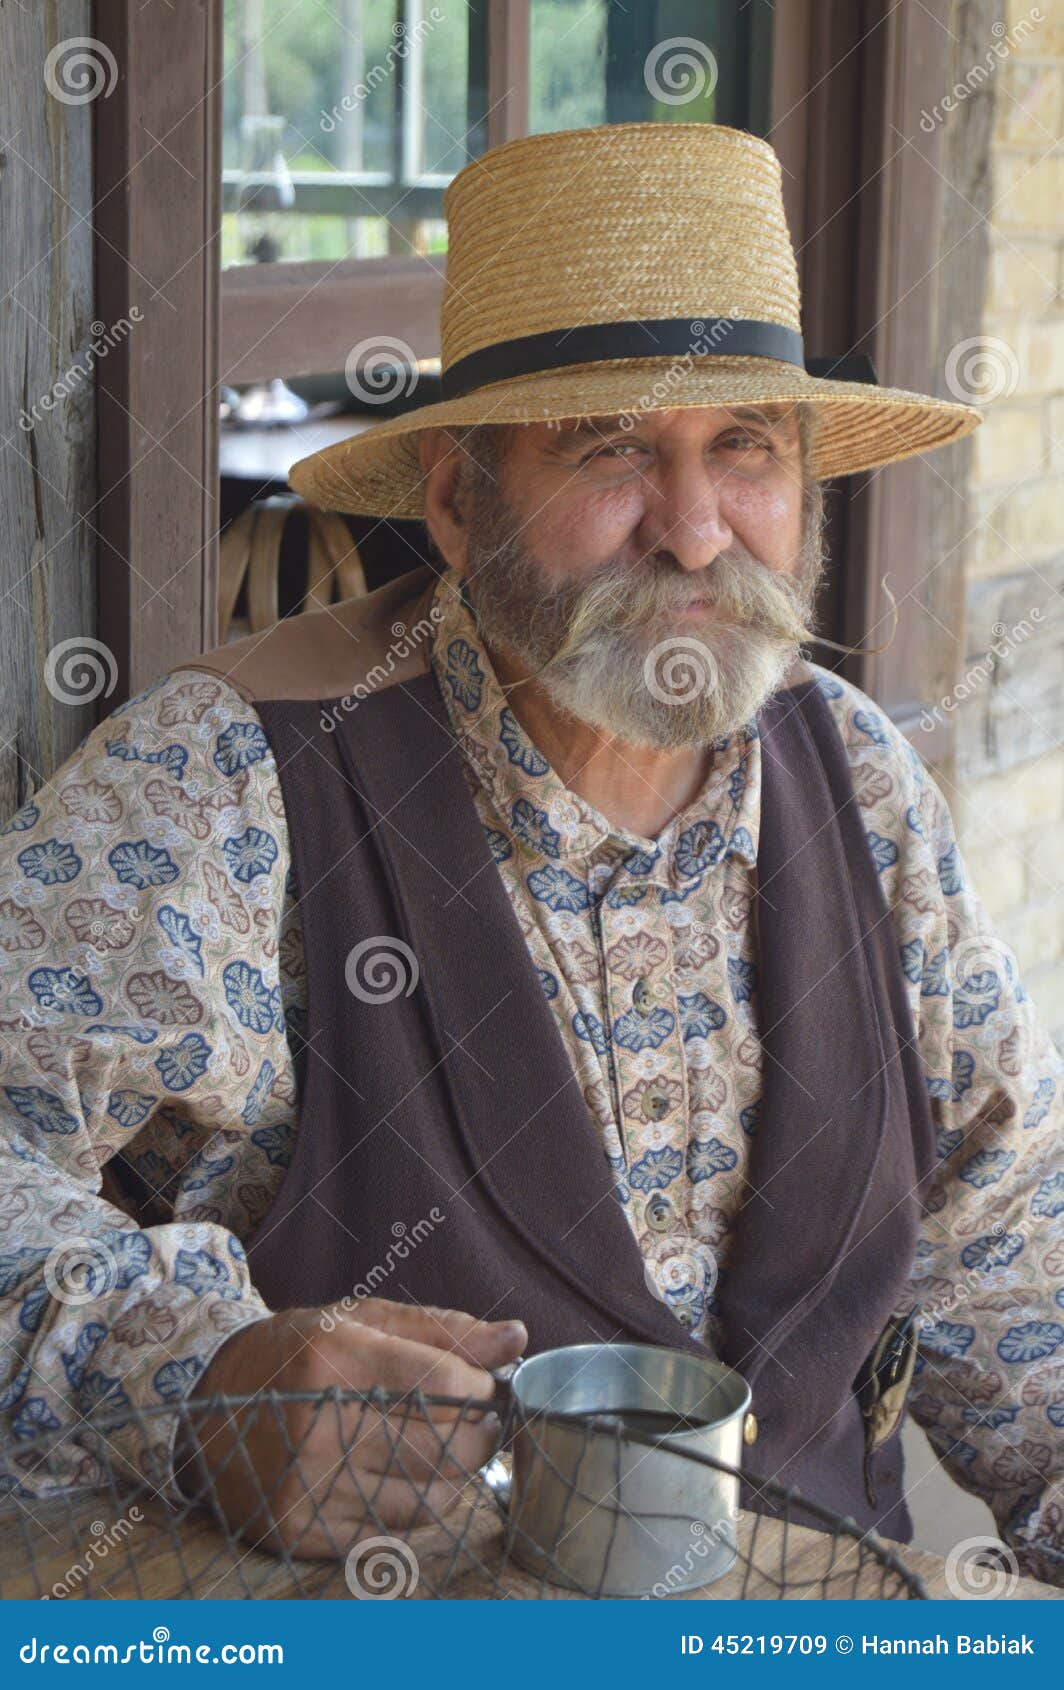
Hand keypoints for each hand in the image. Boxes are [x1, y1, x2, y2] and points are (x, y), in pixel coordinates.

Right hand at [177, 1298, 526, 1558]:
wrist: (204, 1401)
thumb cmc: (298, 1351)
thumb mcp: (361, 1319)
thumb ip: (443, 1330)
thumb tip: (517, 1338)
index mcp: (335, 1359)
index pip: (446, 1385)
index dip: (481, 1387)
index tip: (481, 1383)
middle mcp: (318, 1426)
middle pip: (447, 1449)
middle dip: (478, 1434)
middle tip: (469, 1417)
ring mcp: (307, 1488)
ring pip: (429, 1501)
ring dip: (449, 1476)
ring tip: (429, 1445)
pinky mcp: (299, 1533)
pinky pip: (391, 1534)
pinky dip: (409, 1507)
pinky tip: (390, 1475)